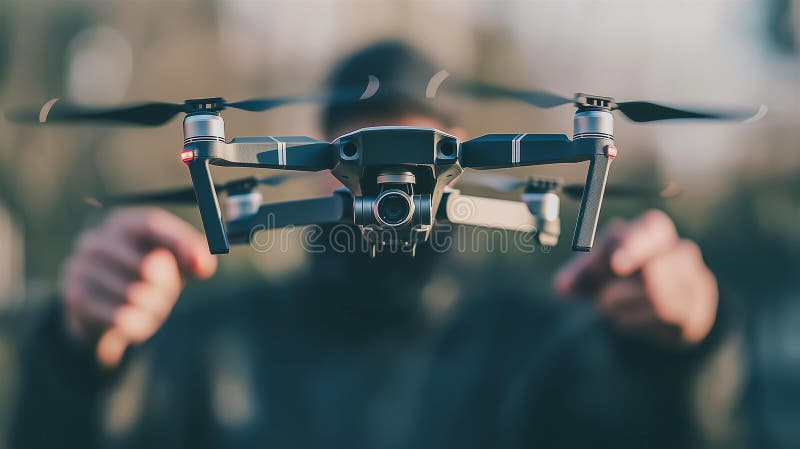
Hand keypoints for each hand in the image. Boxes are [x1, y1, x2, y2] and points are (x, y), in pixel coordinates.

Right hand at [60, 208, 216, 367]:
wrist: (100, 312)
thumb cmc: (147, 278)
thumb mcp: (174, 263)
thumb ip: (194, 258)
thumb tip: (204, 264)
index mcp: (122, 224)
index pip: (151, 225)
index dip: (179, 243)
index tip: (200, 264)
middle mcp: (96, 240)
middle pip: (147, 264)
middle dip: (167, 287)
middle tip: (169, 295)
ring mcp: (80, 267)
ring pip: (136, 295)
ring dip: (153, 308)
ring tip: (148, 306)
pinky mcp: (75, 297)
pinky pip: (120, 317)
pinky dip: (136, 324)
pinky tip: (132, 319)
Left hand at [554, 210, 717, 346]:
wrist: (651, 311)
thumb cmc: (618, 279)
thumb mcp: (593, 273)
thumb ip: (578, 275)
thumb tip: (563, 287)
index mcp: (653, 232)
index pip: (652, 227)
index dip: (633, 244)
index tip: (616, 264)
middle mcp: (679, 252)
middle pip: (667, 261)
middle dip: (629, 288)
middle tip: (604, 300)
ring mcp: (694, 282)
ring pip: (661, 298)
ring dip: (624, 307)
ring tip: (609, 306)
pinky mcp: (696, 313)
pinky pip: (668, 320)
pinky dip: (637, 322)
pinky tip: (629, 319)